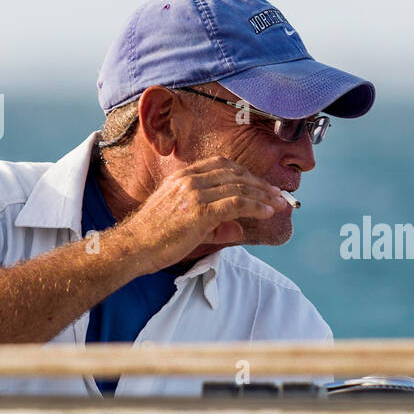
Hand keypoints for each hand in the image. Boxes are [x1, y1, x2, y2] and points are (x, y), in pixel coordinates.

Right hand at [118, 156, 289, 270]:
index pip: (223, 165)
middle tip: (278, 194)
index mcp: (184, 176)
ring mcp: (195, 193)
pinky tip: (267, 212)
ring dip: (264, 195)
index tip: (263, 185)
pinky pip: (237, 203)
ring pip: (240, 187)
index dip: (247, 174)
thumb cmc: (156, 237)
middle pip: (236, 174)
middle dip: (261, 184)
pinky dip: (256, 206)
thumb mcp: (184, 220)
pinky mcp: (200, 211)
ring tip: (279, 203)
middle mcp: (190, 179)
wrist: (134, 247)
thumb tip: (238, 227)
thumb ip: (213, 221)